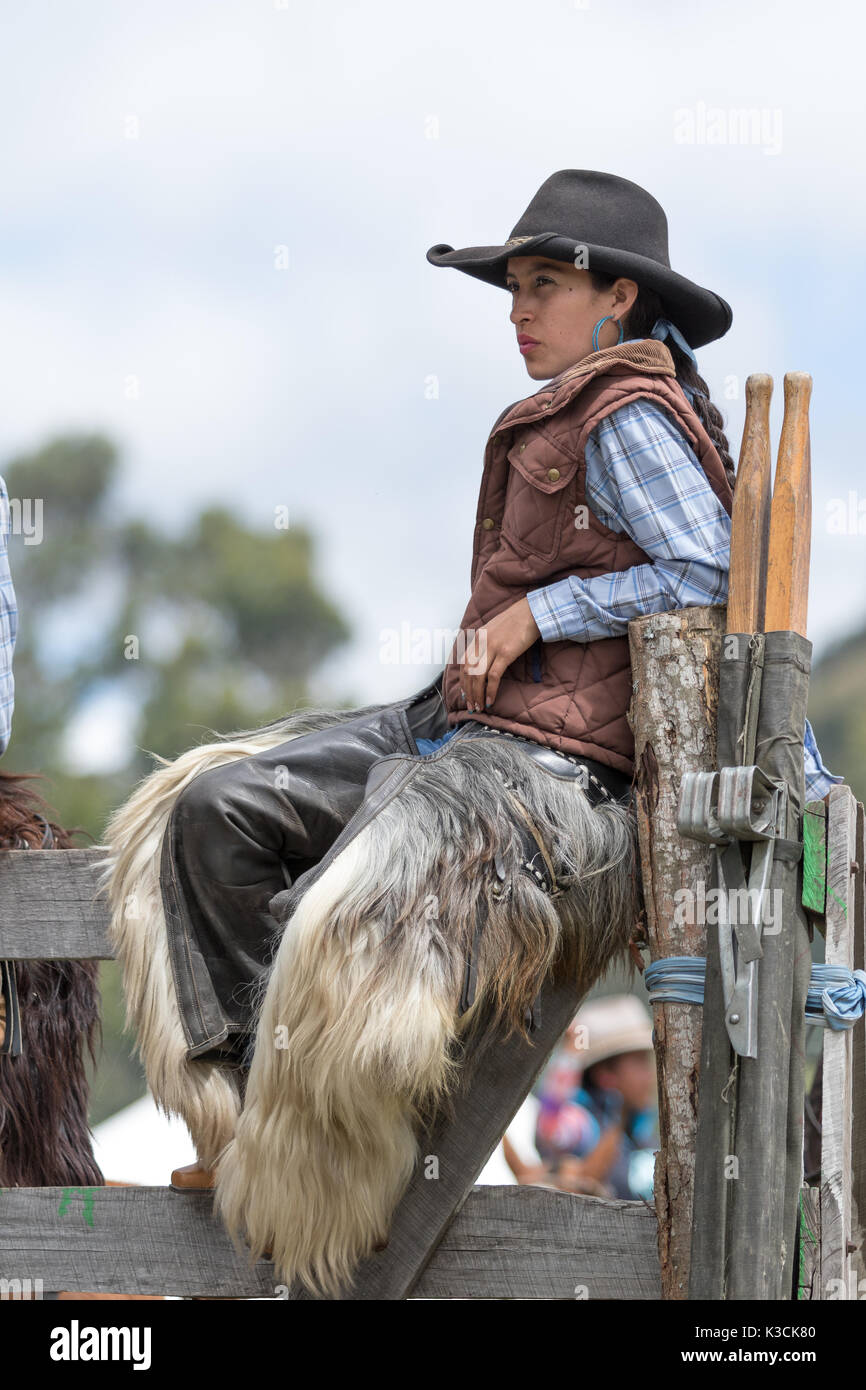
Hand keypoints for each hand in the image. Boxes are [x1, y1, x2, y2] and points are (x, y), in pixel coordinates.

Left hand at [459, 597, 540, 712]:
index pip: (464, 663)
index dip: (463, 681)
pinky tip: (490, 700)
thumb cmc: (518, 620)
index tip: (465, 693)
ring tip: (479, 707)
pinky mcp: (505, 653)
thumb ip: (487, 642)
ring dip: (477, 695)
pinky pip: (493, 676)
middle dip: (468, 692)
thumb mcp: (496, 629)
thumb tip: (485, 660)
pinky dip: (490, 691)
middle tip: (470, 707)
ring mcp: (492, 647)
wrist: (532, 611)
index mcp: (478, 637)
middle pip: (468, 672)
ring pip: (478, 676)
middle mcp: (481, 642)